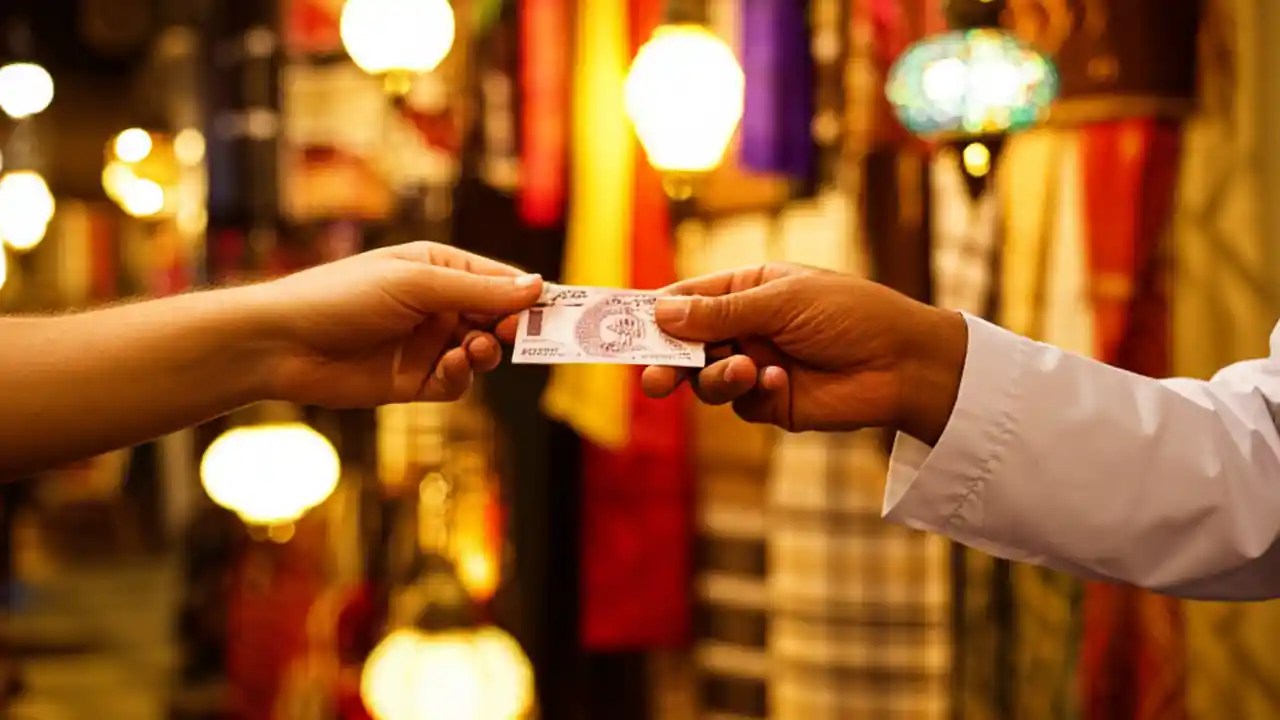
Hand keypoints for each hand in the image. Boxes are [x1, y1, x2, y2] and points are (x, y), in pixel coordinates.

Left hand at [256, 242, 541, 406]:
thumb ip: (478, 289)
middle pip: (496, 318)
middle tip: (524, 334)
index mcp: (439, 268)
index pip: (500, 280)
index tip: (562, 308)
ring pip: (481, 352)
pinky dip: (461, 376)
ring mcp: (426, 344)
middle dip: (514, 326)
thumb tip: (537, 286)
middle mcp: (437, 305)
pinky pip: (455, 382)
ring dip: (486, 351)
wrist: (282, 343)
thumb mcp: (417, 284)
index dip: (530, 294)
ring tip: (478, 348)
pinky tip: (452, 367)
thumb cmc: (343, 296)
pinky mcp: (414, 382)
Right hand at [640, 264, 967, 442]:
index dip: (652, 315)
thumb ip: (720, 311)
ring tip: (742, 372)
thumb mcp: (782, 301)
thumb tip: (661, 312)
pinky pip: (741, 404)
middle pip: (686, 346)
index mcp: (747, 290)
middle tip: (652, 381)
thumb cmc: (851, 314)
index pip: (686, 301)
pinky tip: (782, 383)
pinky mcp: (772, 403)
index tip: (619, 329)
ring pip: (707, 381)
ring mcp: (757, 366)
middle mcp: (746, 328)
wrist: (904, 364)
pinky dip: (753, 395)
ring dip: (716, 379)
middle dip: (667, 362)